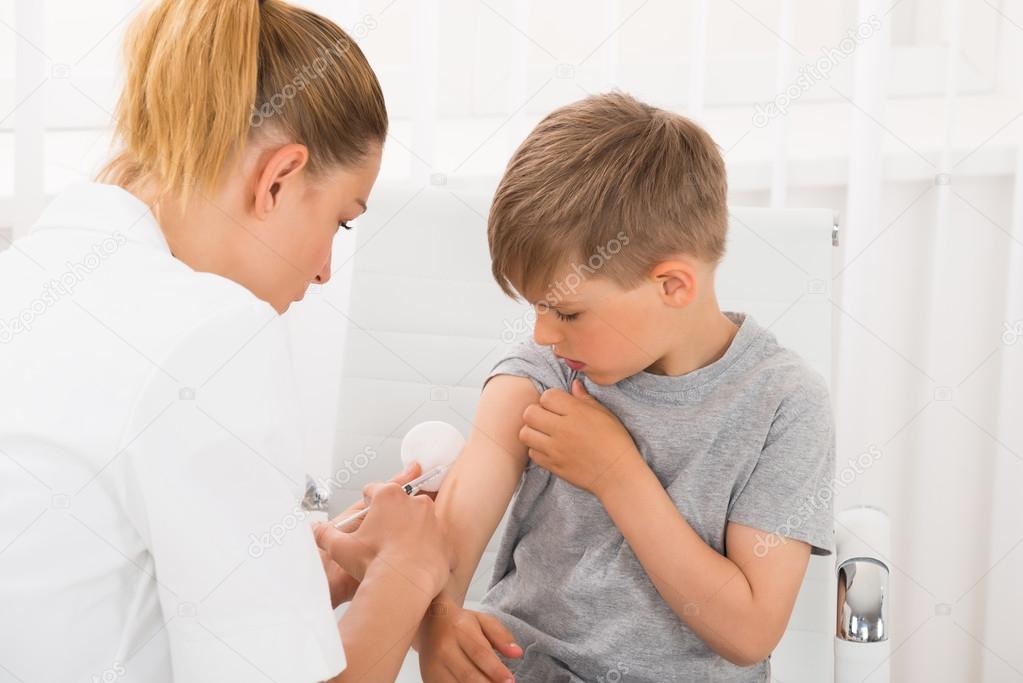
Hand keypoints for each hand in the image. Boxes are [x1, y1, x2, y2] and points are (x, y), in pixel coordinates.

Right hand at [315, 462, 425, 607]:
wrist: (404, 585)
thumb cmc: (374, 564)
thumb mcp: (340, 547)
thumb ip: (325, 535)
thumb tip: (314, 530)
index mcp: (389, 495)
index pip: (373, 490)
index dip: (367, 502)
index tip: (366, 512)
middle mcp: (414, 501)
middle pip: (399, 502)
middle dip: (390, 515)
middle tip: (380, 535)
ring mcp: (434, 518)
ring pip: (419, 519)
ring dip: (410, 529)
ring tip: (398, 550)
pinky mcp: (445, 538)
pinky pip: (435, 539)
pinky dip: (427, 547)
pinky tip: (415, 561)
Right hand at [418, 595, 521, 681]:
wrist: (428, 622)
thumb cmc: (460, 623)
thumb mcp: (483, 621)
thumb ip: (501, 636)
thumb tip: (517, 653)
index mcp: (459, 629)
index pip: (480, 653)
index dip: (496, 670)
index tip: (510, 681)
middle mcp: (444, 648)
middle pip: (469, 675)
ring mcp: (433, 665)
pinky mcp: (429, 677)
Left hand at [519, 379, 643, 497]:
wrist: (618, 474)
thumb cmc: (615, 442)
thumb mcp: (605, 414)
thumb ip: (585, 399)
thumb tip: (574, 384)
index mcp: (577, 413)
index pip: (547, 396)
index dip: (550, 399)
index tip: (558, 406)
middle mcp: (563, 429)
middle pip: (529, 413)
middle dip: (536, 413)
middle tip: (547, 418)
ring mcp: (555, 449)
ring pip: (525, 434)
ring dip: (533, 431)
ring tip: (544, 434)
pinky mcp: (553, 466)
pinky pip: (532, 453)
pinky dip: (537, 450)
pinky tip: (550, 449)